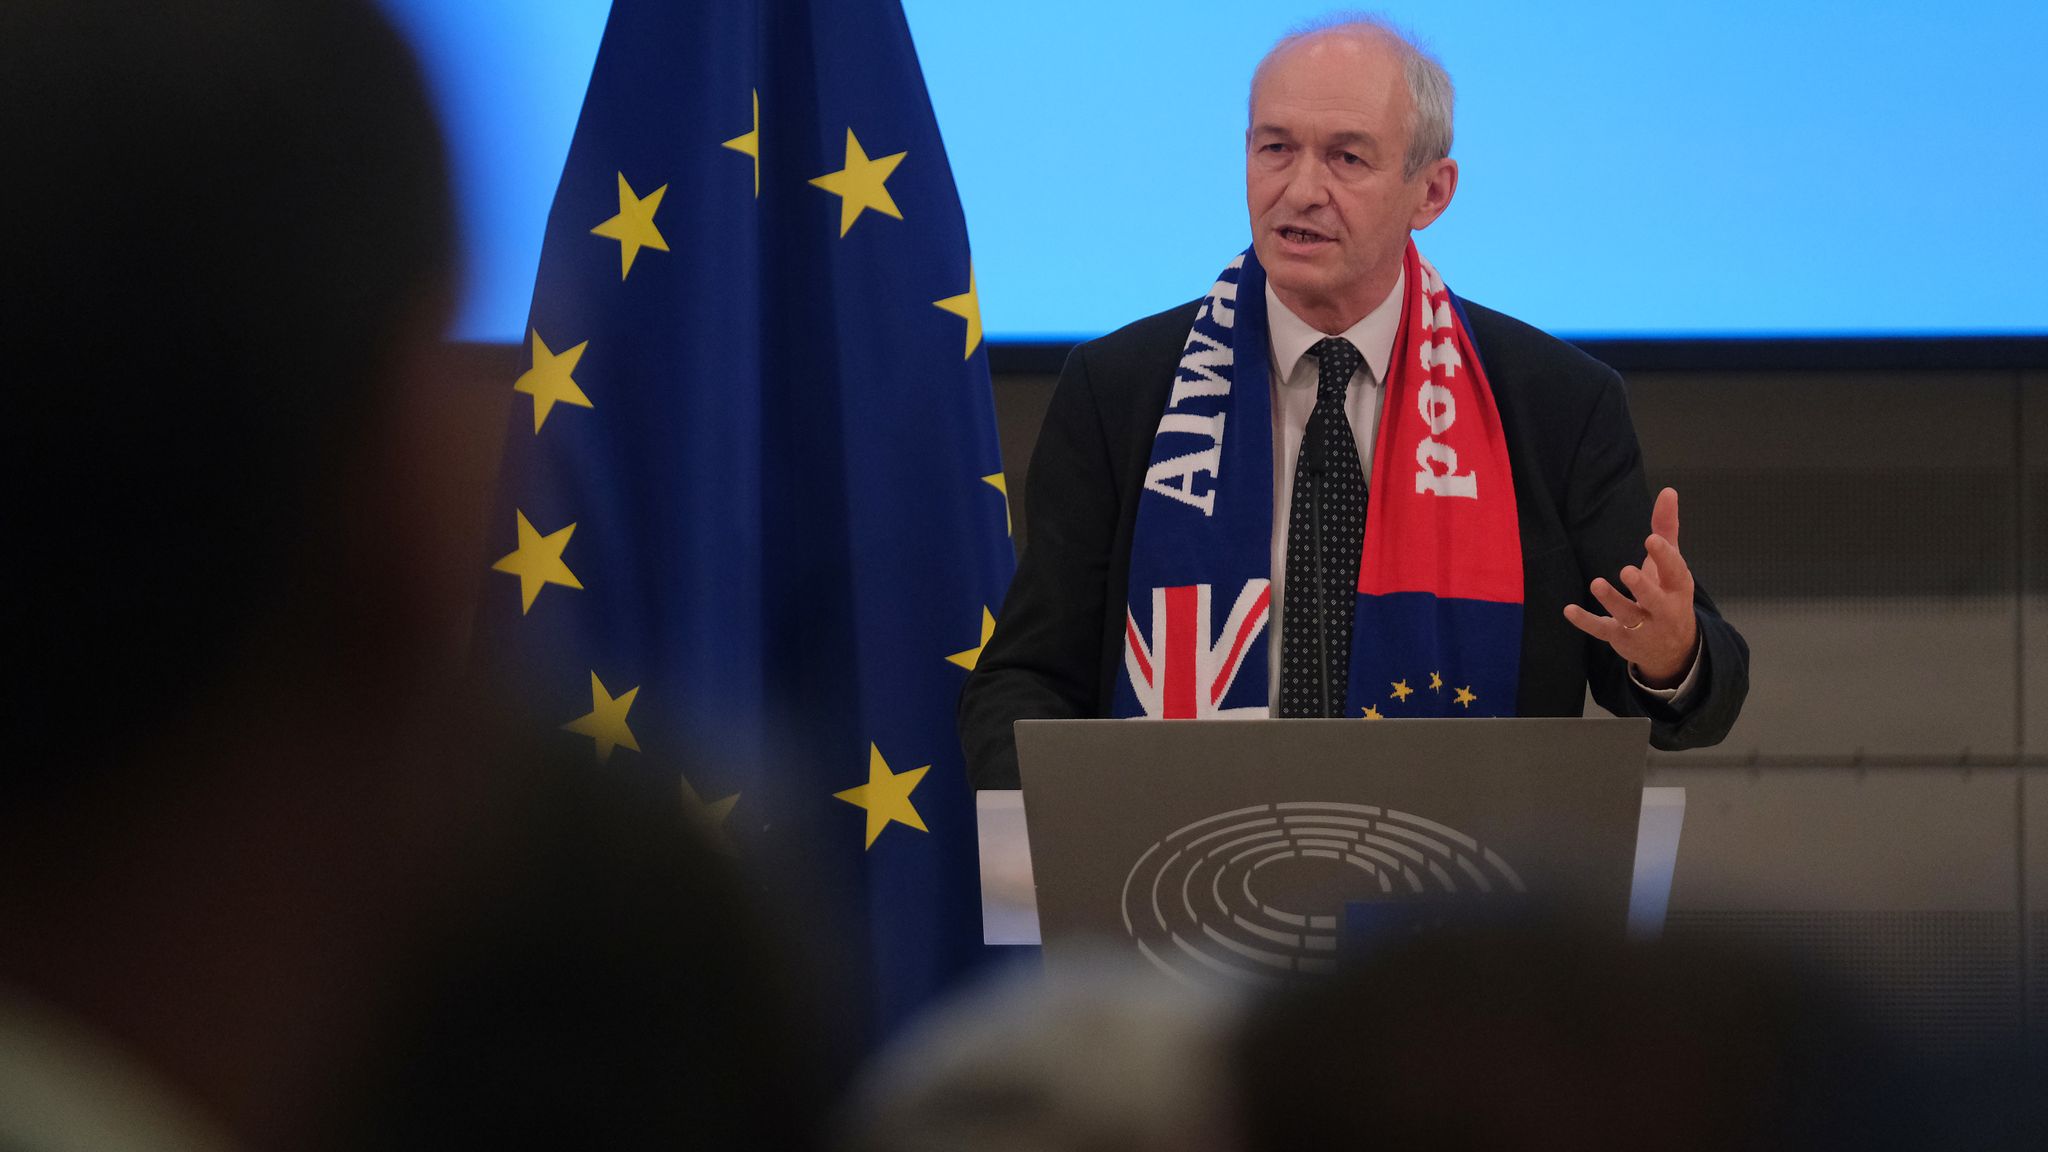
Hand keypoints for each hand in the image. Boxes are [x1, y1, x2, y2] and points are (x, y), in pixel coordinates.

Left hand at [1563, 487, 1697, 687]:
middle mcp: (1663, 609)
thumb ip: (1666, 528)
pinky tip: (1568, 609)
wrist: (1672, 648)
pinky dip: (1586, 621)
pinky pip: (1602, 630)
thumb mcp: (1672, 564)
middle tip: (1627, 571)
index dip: (1664, 557)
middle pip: (1653, 598)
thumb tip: (1668, 491)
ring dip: (1612, 601)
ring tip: (1597, 583)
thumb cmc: (1669, 593)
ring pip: (1627, 614)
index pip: (1674, 571)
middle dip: (1642, 586)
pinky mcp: (1620, 638)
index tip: (1651, 539)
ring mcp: (1642, 627)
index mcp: (1677, 587)